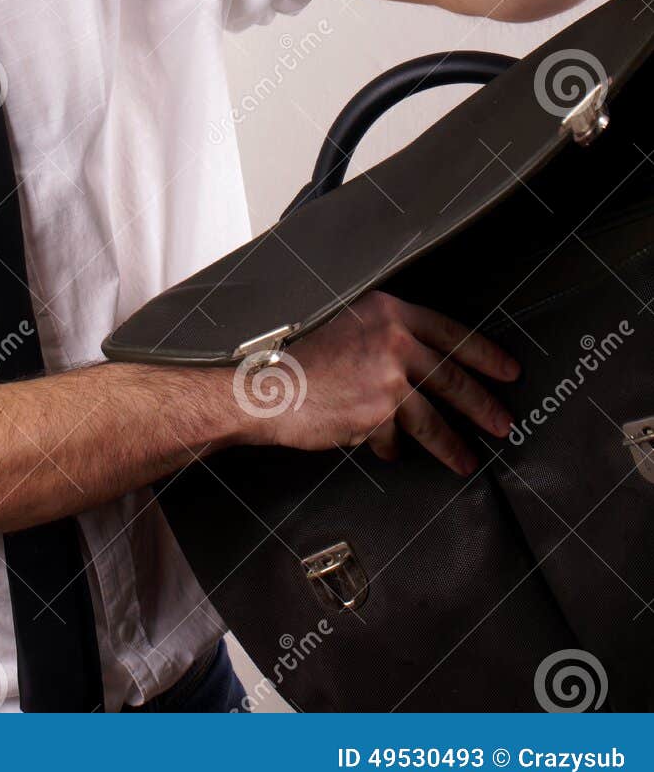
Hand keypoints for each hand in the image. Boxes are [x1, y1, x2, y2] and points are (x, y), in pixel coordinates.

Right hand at [235, 290, 520, 475]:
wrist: (266, 385)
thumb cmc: (296, 354)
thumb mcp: (345, 326)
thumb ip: (382, 337)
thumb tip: (419, 361)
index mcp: (387, 312)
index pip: (450, 331)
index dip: (484, 352)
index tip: (507, 369)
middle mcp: (392, 342)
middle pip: (452, 375)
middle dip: (483, 403)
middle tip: (503, 422)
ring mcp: (386, 380)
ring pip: (433, 416)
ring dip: (452, 443)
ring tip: (466, 459)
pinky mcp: (376, 415)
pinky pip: (395, 437)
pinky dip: (394, 447)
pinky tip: (392, 452)